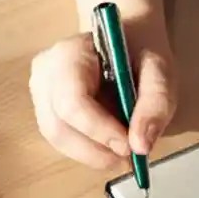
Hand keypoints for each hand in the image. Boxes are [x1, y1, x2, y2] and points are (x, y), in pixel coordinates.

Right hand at [29, 32, 175, 168]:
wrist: (120, 38)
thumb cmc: (138, 50)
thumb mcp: (159, 70)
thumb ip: (155, 104)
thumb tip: (140, 146)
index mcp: (68, 54)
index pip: (72, 102)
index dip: (99, 130)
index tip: (129, 148)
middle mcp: (44, 74)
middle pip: (58, 127)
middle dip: (95, 150)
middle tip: (128, 159)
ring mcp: (38, 93)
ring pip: (57, 138)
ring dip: (91, 153)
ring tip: (121, 154)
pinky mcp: (42, 109)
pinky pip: (60, 139)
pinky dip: (86, 149)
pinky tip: (107, 145)